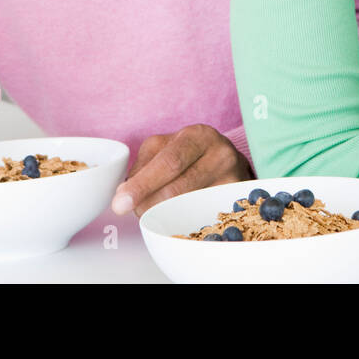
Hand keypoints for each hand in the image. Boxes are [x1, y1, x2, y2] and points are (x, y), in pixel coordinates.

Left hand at [110, 124, 251, 216]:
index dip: (142, 185)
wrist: (228, 161)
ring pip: (189, 207)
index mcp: (198, 135)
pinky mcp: (237, 200)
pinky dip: (184, 222)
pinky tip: (176, 219)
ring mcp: (232, 178)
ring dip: (163, 215)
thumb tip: (123, 194)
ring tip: (154, 213)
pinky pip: (203, 218)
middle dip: (149, 204)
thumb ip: (143, 167)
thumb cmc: (191, 155)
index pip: (168, 162)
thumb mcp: (166, 148)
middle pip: (178, 188)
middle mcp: (220, 153)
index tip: (121, 203)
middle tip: (135, 211)